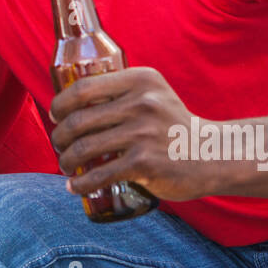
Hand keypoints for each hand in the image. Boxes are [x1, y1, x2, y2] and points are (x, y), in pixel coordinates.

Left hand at [49, 66, 215, 201]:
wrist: (211, 154)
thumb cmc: (172, 124)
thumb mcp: (153, 94)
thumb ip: (121, 91)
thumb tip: (71, 102)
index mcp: (140, 79)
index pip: (83, 88)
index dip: (60, 103)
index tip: (55, 115)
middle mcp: (142, 102)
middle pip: (78, 120)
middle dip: (59, 137)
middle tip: (59, 146)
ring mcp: (143, 133)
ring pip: (84, 148)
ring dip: (66, 161)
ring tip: (65, 165)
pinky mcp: (146, 163)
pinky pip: (100, 174)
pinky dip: (81, 184)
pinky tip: (75, 187)